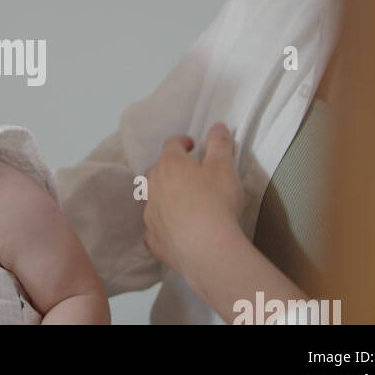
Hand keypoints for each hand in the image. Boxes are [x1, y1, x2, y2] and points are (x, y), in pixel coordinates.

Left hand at [142, 122, 244, 279]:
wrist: (206, 248)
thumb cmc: (216, 201)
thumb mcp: (224, 167)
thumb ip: (220, 145)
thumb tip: (217, 126)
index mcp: (170, 165)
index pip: (171, 145)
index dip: (182, 142)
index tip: (192, 144)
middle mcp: (153, 186)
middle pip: (155, 171)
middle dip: (168, 168)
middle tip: (186, 173)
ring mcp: (150, 214)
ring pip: (150, 198)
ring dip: (162, 196)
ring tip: (179, 200)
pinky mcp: (153, 239)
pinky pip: (153, 228)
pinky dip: (161, 225)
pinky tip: (171, 229)